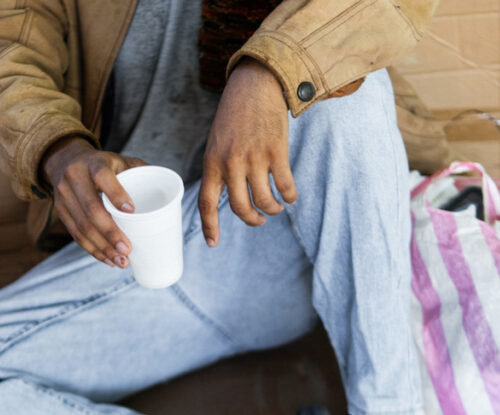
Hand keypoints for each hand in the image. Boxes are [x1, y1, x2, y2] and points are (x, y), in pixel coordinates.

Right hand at [42, 137, 145, 266]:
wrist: (66, 161)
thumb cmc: (105, 165)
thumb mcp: (122, 161)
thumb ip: (143, 172)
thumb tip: (171, 192)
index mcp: (94, 163)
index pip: (103, 178)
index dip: (116, 194)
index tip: (132, 210)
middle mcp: (75, 178)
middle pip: (91, 209)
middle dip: (110, 233)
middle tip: (128, 250)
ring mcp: (64, 196)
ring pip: (82, 226)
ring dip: (103, 248)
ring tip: (122, 261)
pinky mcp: (61, 211)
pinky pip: (76, 234)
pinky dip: (93, 250)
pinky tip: (107, 259)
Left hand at [199, 59, 296, 246]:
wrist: (255, 85)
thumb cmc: (235, 115)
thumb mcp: (218, 141)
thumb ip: (220, 167)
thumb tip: (230, 195)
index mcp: (212, 162)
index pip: (208, 202)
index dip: (211, 226)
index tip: (213, 243)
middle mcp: (231, 163)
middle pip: (240, 208)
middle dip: (252, 220)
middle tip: (259, 220)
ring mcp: (254, 157)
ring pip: (264, 200)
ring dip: (272, 209)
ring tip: (276, 207)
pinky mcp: (276, 151)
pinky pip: (285, 185)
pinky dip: (290, 195)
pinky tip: (291, 196)